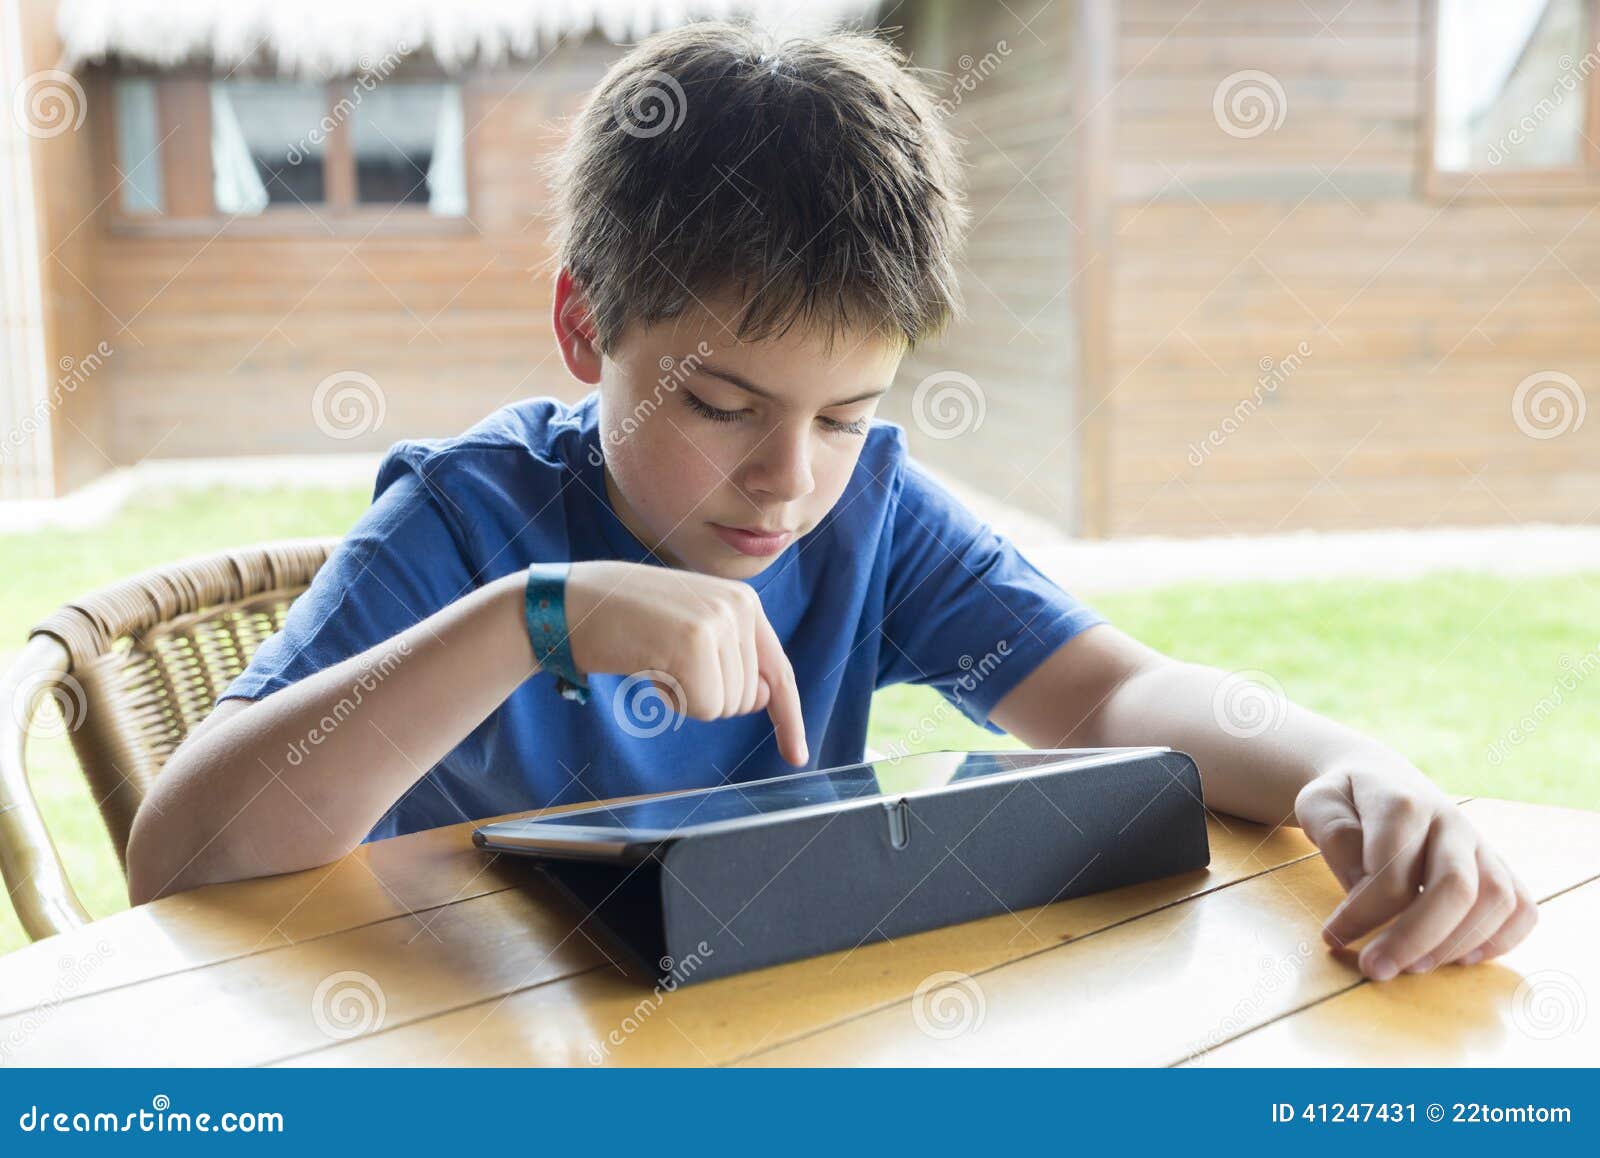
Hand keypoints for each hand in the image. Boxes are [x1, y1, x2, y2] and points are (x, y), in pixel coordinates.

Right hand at [561, 561, 808, 766]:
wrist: (571, 603)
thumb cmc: (626, 621)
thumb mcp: (689, 629)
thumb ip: (730, 658)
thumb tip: (762, 699)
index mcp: (744, 601)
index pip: (778, 670)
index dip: (788, 717)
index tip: (796, 755)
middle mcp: (739, 605)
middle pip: (747, 699)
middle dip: (708, 700)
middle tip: (670, 668)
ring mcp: (718, 621)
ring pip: (726, 706)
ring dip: (688, 700)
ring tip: (657, 662)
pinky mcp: (695, 642)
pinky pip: (704, 707)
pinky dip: (675, 703)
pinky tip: (651, 670)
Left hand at [1294, 762, 1537, 980]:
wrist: (1379, 777)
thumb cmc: (1345, 799)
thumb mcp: (1319, 803)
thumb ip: (1335, 836)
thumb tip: (1363, 885)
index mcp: (1404, 802)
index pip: (1394, 870)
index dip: (1364, 913)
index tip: (1333, 937)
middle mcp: (1451, 821)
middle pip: (1456, 887)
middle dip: (1415, 938)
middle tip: (1374, 970)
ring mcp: (1480, 844)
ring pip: (1497, 899)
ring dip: (1456, 944)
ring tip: (1412, 968)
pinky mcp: (1497, 866)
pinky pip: (1522, 908)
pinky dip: (1500, 941)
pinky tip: (1458, 959)